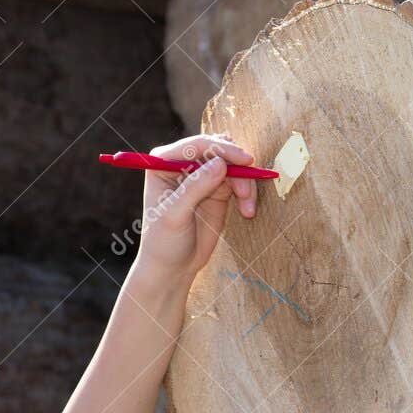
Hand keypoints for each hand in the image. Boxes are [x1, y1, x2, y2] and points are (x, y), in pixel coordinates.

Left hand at [135, 133, 256, 285]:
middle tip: (249, 185)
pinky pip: (240, 180)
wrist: (173, 267)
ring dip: (245, 182)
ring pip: (233, 164)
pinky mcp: (218, 189)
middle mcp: (182, 165)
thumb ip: (195, 188)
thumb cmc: (164, 242)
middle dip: (237, 165)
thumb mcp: (175, 216)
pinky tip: (247, 212)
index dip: (222, 149)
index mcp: (162, 164)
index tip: (245, 161)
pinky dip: (248, 192)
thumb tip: (220, 163)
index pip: (196, 145)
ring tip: (247, 208)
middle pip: (218, 149)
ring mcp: (201, 176)